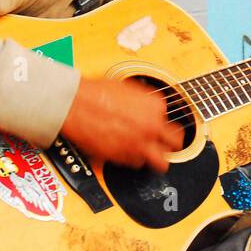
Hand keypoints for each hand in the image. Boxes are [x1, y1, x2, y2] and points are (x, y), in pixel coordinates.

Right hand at [59, 76, 184, 173]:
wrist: (75, 105)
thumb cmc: (95, 92)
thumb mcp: (128, 87)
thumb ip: (144, 102)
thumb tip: (148, 107)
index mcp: (156, 106)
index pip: (172, 120)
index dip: (161, 122)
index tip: (156, 123)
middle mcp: (152, 127)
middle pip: (176, 144)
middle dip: (171, 144)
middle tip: (166, 144)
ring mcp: (139, 144)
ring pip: (160, 162)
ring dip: (156, 158)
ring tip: (151, 155)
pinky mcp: (123, 158)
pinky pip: (136, 164)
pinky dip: (134, 159)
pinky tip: (127, 152)